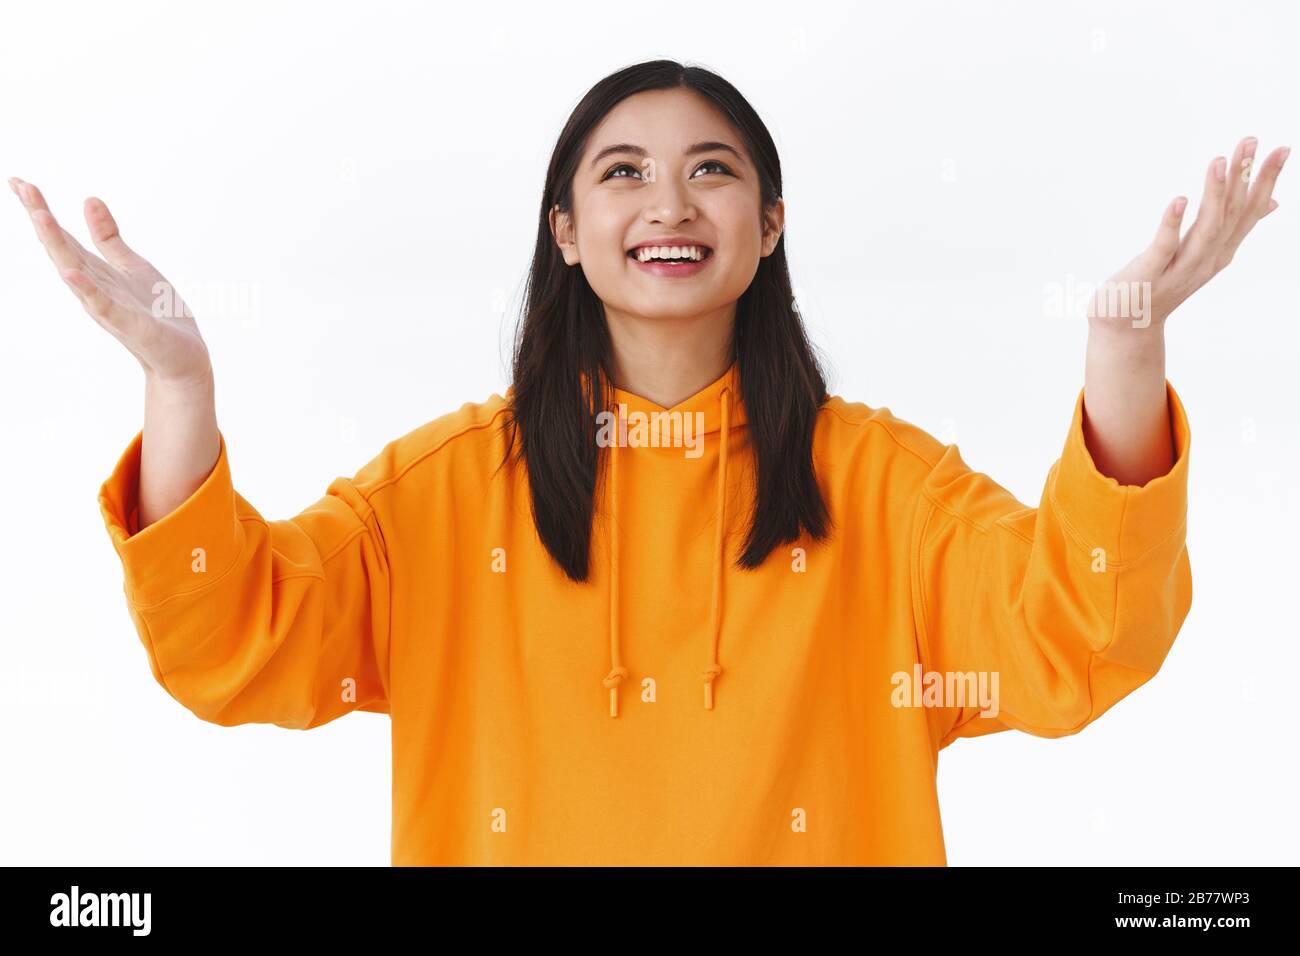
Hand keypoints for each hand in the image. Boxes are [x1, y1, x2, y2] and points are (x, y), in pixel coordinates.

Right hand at [9, 177, 212, 387]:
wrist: (182, 357)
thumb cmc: (156, 313)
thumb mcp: (132, 266)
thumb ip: (108, 238)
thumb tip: (89, 199)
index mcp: (96, 273)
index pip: (63, 237)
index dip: (41, 209)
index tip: (17, 181)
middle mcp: (94, 288)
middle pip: (63, 249)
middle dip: (42, 218)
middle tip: (20, 186)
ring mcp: (109, 306)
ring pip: (77, 272)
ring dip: (58, 245)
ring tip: (40, 215)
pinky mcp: (130, 325)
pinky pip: (104, 305)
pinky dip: (87, 289)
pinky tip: (71, 272)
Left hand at [1088, 136, 1287, 331]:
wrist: (1127, 327)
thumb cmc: (1164, 284)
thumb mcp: (1204, 254)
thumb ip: (1233, 228)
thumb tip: (1271, 203)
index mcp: (1220, 252)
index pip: (1249, 212)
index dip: (1266, 181)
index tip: (1282, 148)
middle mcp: (1206, 261)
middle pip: (1231, 215)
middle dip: (1242, 178)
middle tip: (1250, 141)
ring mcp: (1179, 270)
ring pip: (1205, 230)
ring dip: (1213, 195)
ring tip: (1219, 162)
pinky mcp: (1148, 276)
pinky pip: (1164, 248)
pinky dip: (1171, 225)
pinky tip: (1178, 200)